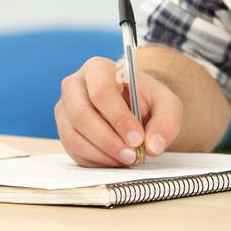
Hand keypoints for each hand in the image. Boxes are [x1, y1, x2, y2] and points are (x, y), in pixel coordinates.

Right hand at [55, 56, 182, 166]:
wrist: (133, 107)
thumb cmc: (146, 100)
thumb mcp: (166, 104)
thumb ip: (167, 121)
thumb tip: (152, 147)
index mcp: (98, 68)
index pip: (101, 92)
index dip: (119, 119)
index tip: (138, 139)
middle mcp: (74, 85)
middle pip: (80, 114)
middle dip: (108, 141)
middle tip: (132, 156)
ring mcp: (64, 108)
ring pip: (73, 135)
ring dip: (101, 154)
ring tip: (126, 159)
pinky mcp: (63, 129)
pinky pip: (72, 150)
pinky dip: (95, 161)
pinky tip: (114, 160)